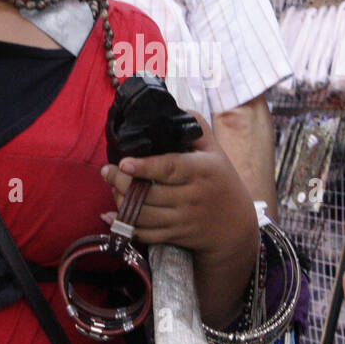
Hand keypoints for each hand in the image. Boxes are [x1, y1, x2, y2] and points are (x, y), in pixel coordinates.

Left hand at [100, 112, 257, 265]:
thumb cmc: (221, 180)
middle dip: (121, 183)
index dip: (145, 166)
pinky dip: (125, 226)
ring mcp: (184, 219)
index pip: (171, 168)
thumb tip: (170, 107)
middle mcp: (193, 196)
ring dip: (121, 202)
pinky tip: (112, 214)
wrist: (236, 225)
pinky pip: (146, 235)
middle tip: (107, 171)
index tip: (124, 162)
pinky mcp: (177, 236)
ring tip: (112, 187)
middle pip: (150, 194)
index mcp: (202, 170)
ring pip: (144, 215)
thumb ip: (196, 127)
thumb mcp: (216, 150)